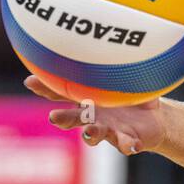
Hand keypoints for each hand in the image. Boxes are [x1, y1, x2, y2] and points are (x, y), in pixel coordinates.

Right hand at [23, 76, 166, 155]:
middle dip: (63, 118)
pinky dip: (128, 144)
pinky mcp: (126, 140)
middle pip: (73, 118)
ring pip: (95, 134)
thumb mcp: (119, 76)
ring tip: (90, 132)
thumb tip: (105, 37)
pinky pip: (126, 143)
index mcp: (86, 100)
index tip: (30, 81)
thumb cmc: (128, 96)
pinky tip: (132, 146)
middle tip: (54, 117)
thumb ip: (110, 63)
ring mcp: (108, 130)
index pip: (62, 93)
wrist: (153, 119)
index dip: (45, 88)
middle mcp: (93, 117)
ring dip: (91, 133)